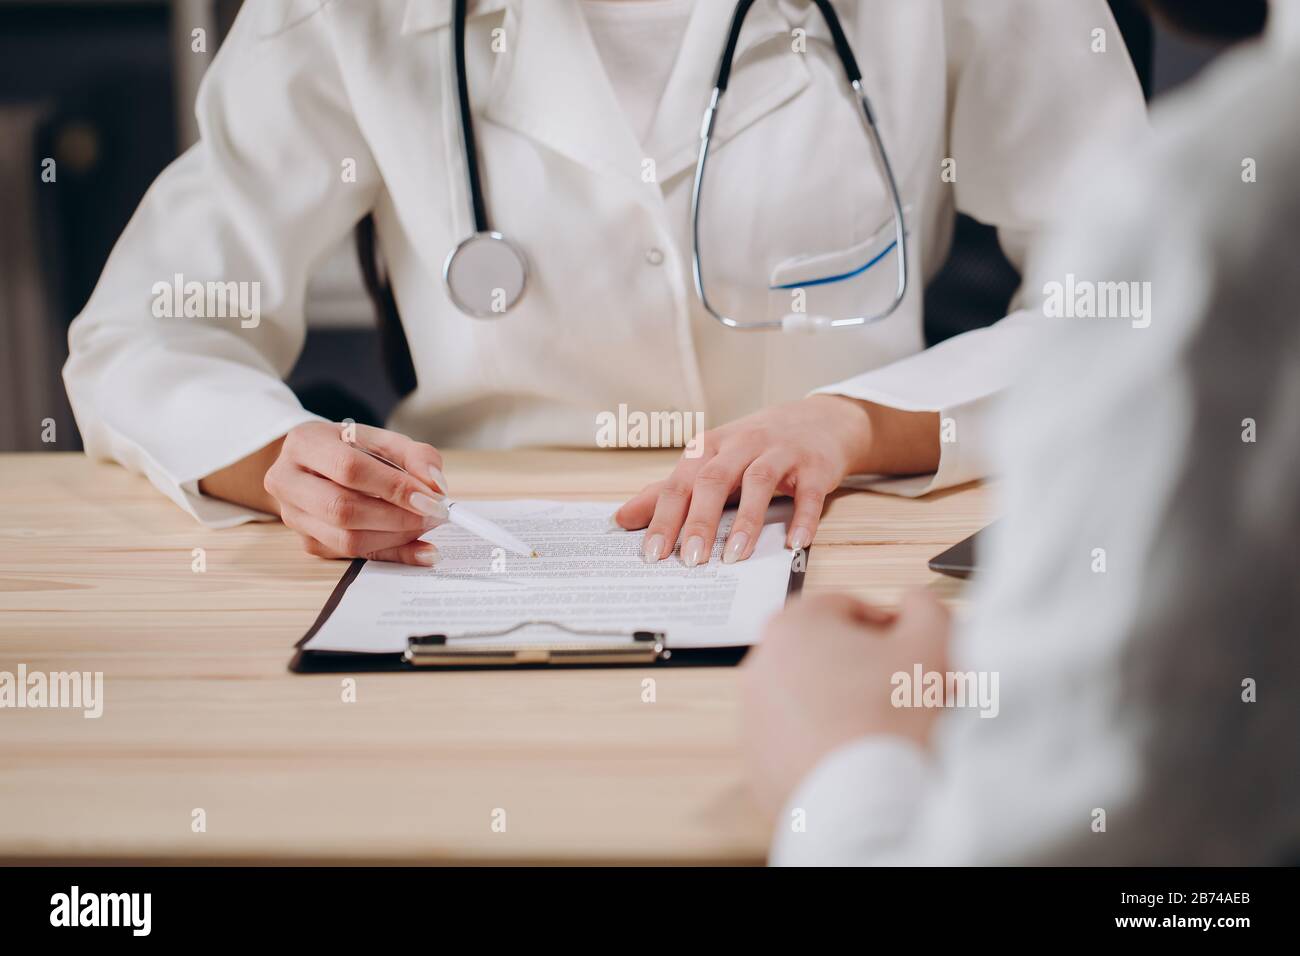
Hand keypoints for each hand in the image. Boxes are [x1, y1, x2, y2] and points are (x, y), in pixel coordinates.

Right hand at [262, 421, 450, 565]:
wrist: (316, 465)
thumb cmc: (353, 450)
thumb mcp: (384, 440)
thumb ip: (416, 457)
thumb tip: (435, 488)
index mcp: (305, 443)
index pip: (350, 469)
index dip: (393, 487)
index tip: (431, 497)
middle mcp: (287, 480)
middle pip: (343, 509)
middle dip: (397, 517)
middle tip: (434, 515)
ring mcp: (293, 516)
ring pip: (345, 539)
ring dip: (395, 537)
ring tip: (426, 525)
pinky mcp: (307, 542)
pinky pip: (352, 556)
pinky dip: (391, 553)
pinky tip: (418, 546)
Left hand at [613, 396, 875, 566]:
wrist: (818, 421)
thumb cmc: (753, 448)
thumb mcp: (708, 462)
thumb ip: (668, 492)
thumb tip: (621, 519)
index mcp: (709, 447)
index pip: (679, 483)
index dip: (664, 517)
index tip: (652, 553)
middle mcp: (741, 445)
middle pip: (713, 480)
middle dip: (699, 521)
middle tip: (689, 559)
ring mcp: (779, 454)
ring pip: (757, 482)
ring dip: (746, 521)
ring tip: (734, 556)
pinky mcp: (813, 467)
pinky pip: (807, 493)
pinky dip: (802, 518)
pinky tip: (794, 543)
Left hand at [741, 591, 951, 818]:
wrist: (867, 803)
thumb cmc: (894, 718)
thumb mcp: (932, 642)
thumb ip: (923, 607)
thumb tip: (912, 602)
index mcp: (793, 626)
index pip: (846, 608)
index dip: (885, 626)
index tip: (906, 650)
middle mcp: (761, 666)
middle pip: (823, 652)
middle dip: (861, 666)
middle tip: (898, 690)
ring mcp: (753, 716)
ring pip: (808, 697)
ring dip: (842, 704)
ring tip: (880, 727)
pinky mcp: (757, 762)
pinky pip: (797, 741)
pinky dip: (824, 743)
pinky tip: (858, 755)